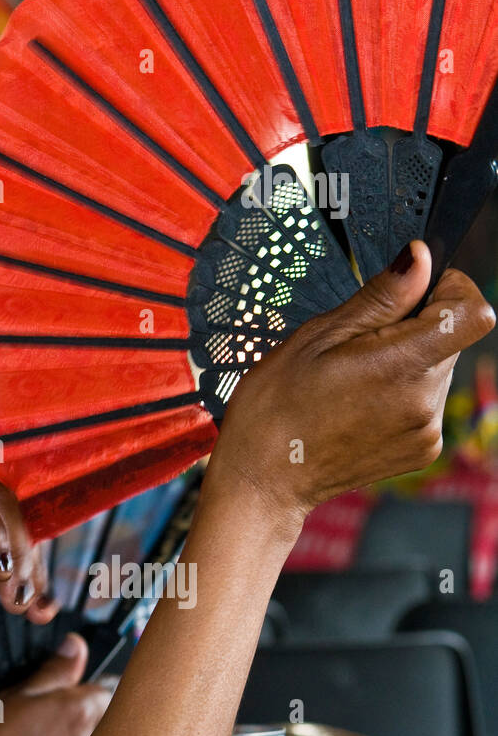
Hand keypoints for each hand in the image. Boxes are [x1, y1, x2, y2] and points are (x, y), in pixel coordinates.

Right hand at [0, 634, 112, 735]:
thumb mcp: (19, 691)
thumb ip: (56, 670)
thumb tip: (75, 646)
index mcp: (79, 709)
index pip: (107, 690)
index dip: (88, 686)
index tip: (73, 689)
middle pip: (106, 714)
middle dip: (89, 709)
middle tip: (58, 712)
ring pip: (96, 734)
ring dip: (83, 730)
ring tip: (50, 731)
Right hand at [212, 240, 494, 531]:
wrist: (263, 476)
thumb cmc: (275, 406)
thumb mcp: (316, 336)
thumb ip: (380, 297)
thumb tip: (419, 259)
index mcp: (399, 366)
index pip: (472, 313)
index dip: (452, 289)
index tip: (417, 289)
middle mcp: (424, 401)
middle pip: (450, 339)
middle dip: (413, 328)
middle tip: (356, 345)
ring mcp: (427, 429)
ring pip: (437, 369)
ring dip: (406, 361)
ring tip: (351, 380)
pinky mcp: (423, 449)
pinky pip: (426, 401)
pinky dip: (401, 393)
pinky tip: (359, 404)